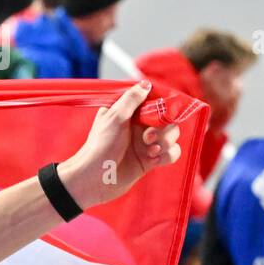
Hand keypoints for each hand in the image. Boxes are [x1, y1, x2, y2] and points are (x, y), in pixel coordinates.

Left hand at [57, 82, 181, 209]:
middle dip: (164, 128)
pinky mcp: (150, 161)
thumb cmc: (98, 148)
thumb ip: (131, 99)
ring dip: (166, 141)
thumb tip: (145, 84)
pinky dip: (167, 155)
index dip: (162, 106)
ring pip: (172, 136)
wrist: (92, 180)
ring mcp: (146, 144)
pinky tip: (153, 160)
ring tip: (150, 150)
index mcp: (131, 114)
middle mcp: (140, 128)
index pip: (156, 103)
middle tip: (147, 137)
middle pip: (168, 120)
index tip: (160, 111)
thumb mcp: (113, 117)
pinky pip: (170, 153)